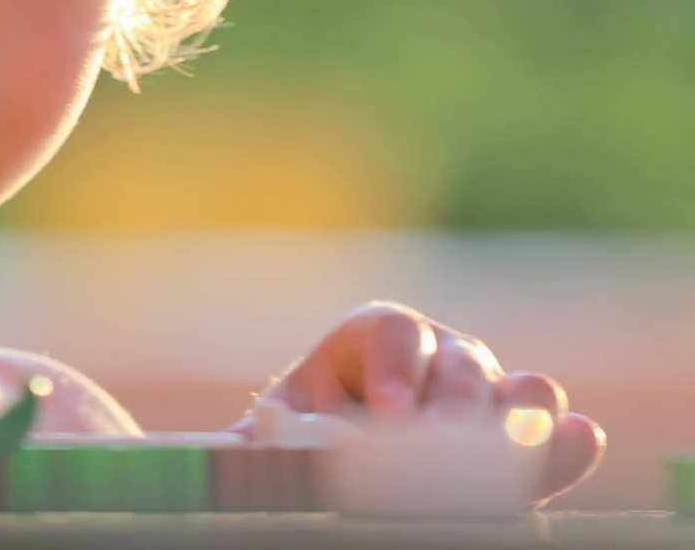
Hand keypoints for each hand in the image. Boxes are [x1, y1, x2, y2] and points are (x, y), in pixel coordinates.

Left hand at [249, 302, 604, 503]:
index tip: (390, 415)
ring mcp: (482, 399)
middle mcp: (434, 358)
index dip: (397, 365)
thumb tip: (230, 453)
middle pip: (459, 361)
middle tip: (439, 446)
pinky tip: (573, 441)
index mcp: (367, 342)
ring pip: (514, 388)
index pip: (391, 330)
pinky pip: (547, 435)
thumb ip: (261, 443)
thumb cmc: (285, 453)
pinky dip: (560, 442)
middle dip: (452, 403)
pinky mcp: (516, 447)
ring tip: (504, 443)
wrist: (317, 473)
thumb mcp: (263, 442)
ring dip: (514, 413)